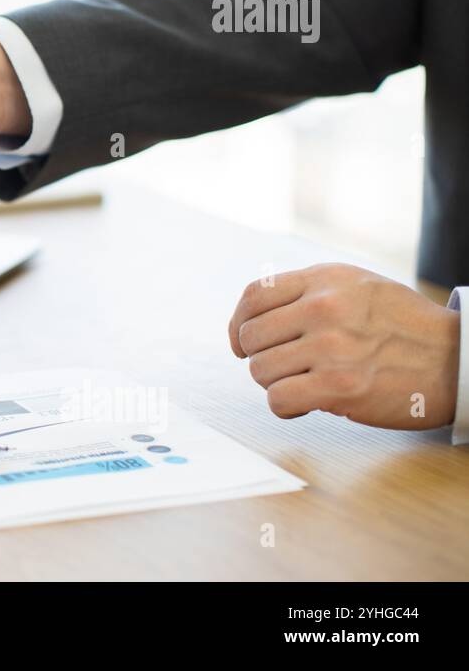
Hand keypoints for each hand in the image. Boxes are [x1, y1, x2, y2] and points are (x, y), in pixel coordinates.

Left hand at [228, 263, 460, 429]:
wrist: (455, 360)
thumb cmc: (402, 326)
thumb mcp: (356, 286)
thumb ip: (307, 293)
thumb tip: (250, 317)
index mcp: (324, 280)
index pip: (253, 296)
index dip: (239, 323)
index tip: (244, 342)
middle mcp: (324, 308)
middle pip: (251, 337)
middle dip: (261, 356)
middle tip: (286, 367)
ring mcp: (331, 348)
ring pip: (260, 370)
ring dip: (275, 383)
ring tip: (303, 383)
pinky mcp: (339, 387)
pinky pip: (278, 399)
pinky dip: (284, 406)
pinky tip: (304, 404)